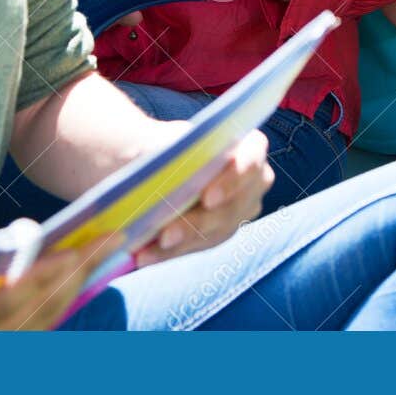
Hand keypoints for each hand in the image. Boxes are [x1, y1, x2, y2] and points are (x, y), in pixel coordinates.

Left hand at [133, 130, 272, 267]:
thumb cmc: (164, 144)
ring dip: (179, 242)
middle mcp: (252, 182)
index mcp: (248, 147)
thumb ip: (170, 146)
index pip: (252, 161)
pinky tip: (143, 255)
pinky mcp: (218, 234)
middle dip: (198, 223)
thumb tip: (164, 158)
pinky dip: (167, 252)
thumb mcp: (164, 139)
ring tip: (145, 251)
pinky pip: (195, 246)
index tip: (206, 198)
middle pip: (233, 206)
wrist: (153, 166)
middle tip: (166, 236)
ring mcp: (238, 211)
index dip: (233, 181)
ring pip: (215, 231)